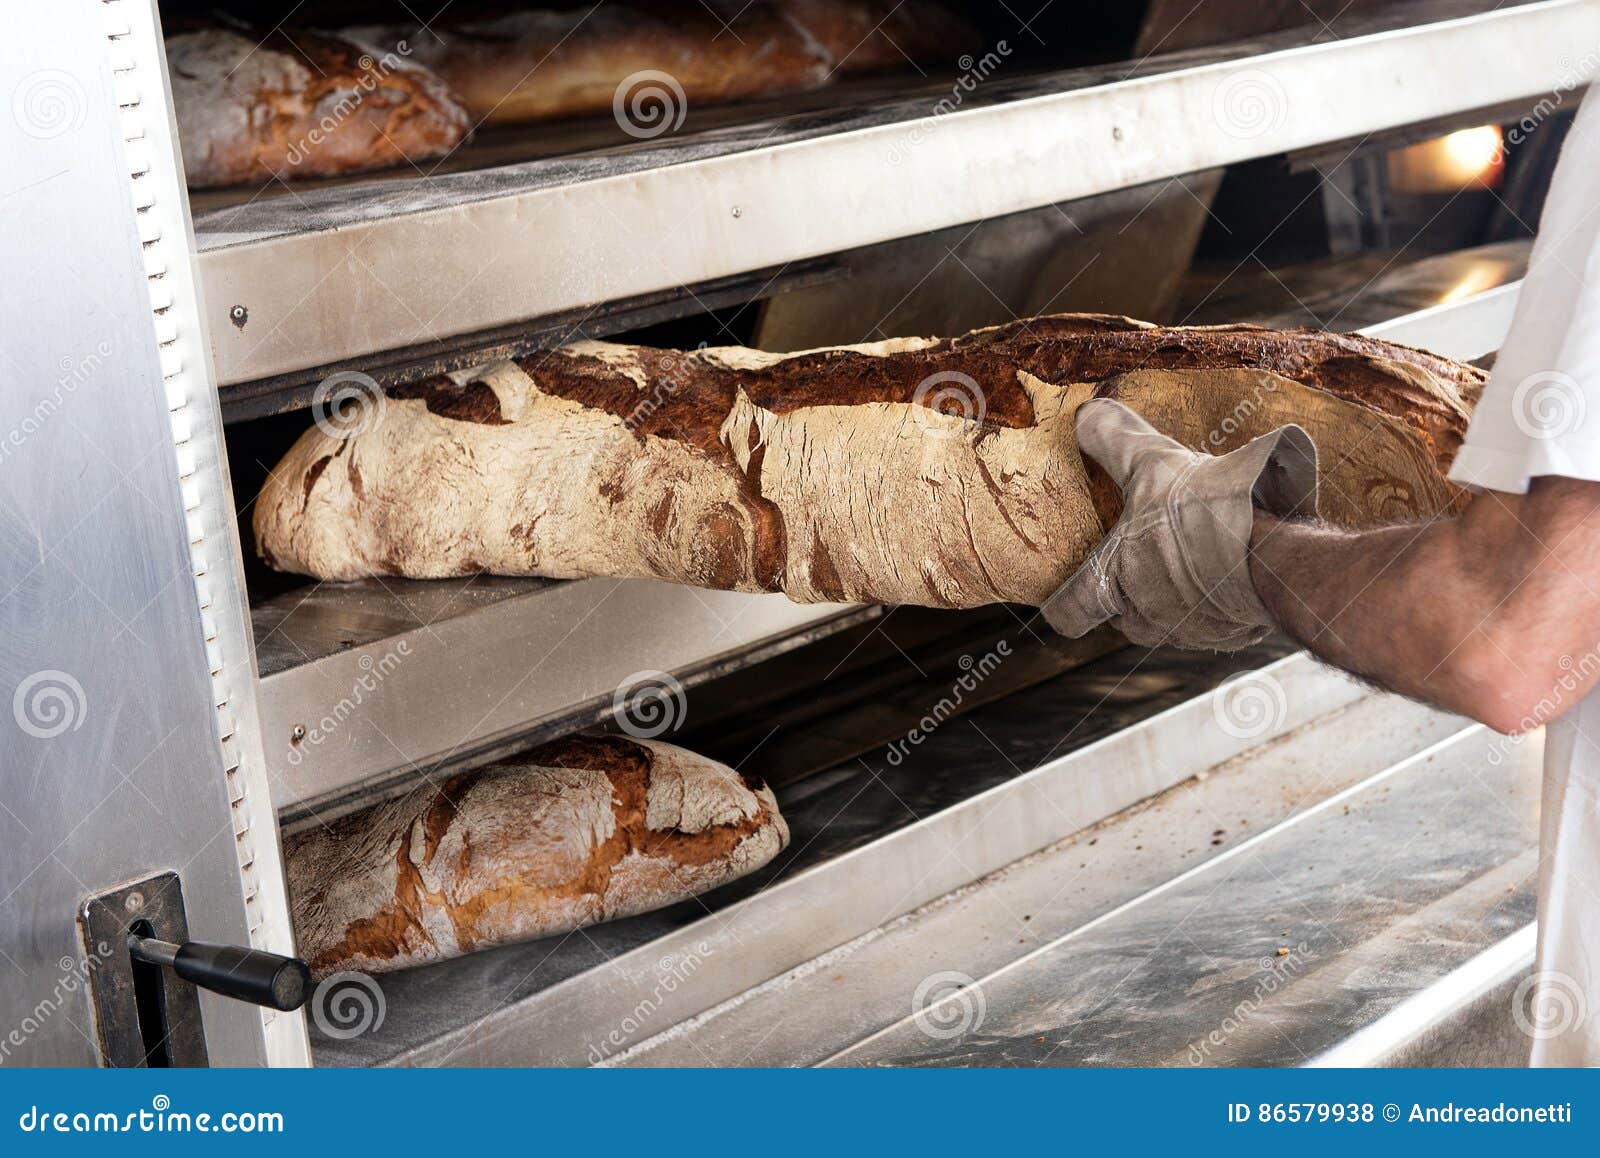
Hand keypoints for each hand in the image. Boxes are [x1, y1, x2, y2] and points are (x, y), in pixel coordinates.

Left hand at [1042, 399, 1318, 650]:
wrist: (1273, 554)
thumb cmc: (1203, 513)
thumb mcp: (1151, 464)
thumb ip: (1113, 442)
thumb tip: (1084, 416)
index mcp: (1113, 581)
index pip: (1068, 611)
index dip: (1064, 605)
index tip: (1068, 597)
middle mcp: (1145, 616)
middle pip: (1123, 615)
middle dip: (1132, 591)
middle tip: (1148, 558)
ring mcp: (1189, 630)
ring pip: (1170, 619)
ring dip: (1178, 595)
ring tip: (1197, 557)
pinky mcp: (1232, 633)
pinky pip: (1217, 621)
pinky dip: (1220, 600)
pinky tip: (1234, 568)